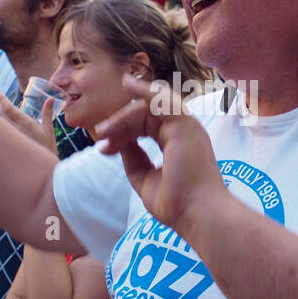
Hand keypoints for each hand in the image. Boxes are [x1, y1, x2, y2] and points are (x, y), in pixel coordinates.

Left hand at [0, 93, 57, 155]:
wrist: (44, 169)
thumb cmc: (47, 148)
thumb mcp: (49, 130)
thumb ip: (48, 114)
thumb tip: (51, 99)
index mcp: (26, 124)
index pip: (9, 108)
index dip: (2, 99)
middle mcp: (16, 130)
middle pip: (0, 113)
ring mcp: (9, 138)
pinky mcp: (5, 146)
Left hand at [94, 74, 229, 238]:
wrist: (197, 215)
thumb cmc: (177, 204)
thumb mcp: (145, 177)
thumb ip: (134, 157)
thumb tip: (118, 142)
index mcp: (175, 141)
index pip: (145, 125)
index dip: (122, 132)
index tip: (103, 148)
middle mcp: (182, 130)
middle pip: (145, 114)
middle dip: (119, 123)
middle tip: (100, 136)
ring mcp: (185, 126)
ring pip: (149, 107)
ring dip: (124, 115)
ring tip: (104, 128)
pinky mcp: (184, 124)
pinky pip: (162, 100)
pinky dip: (145, 90)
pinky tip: (128, 84)